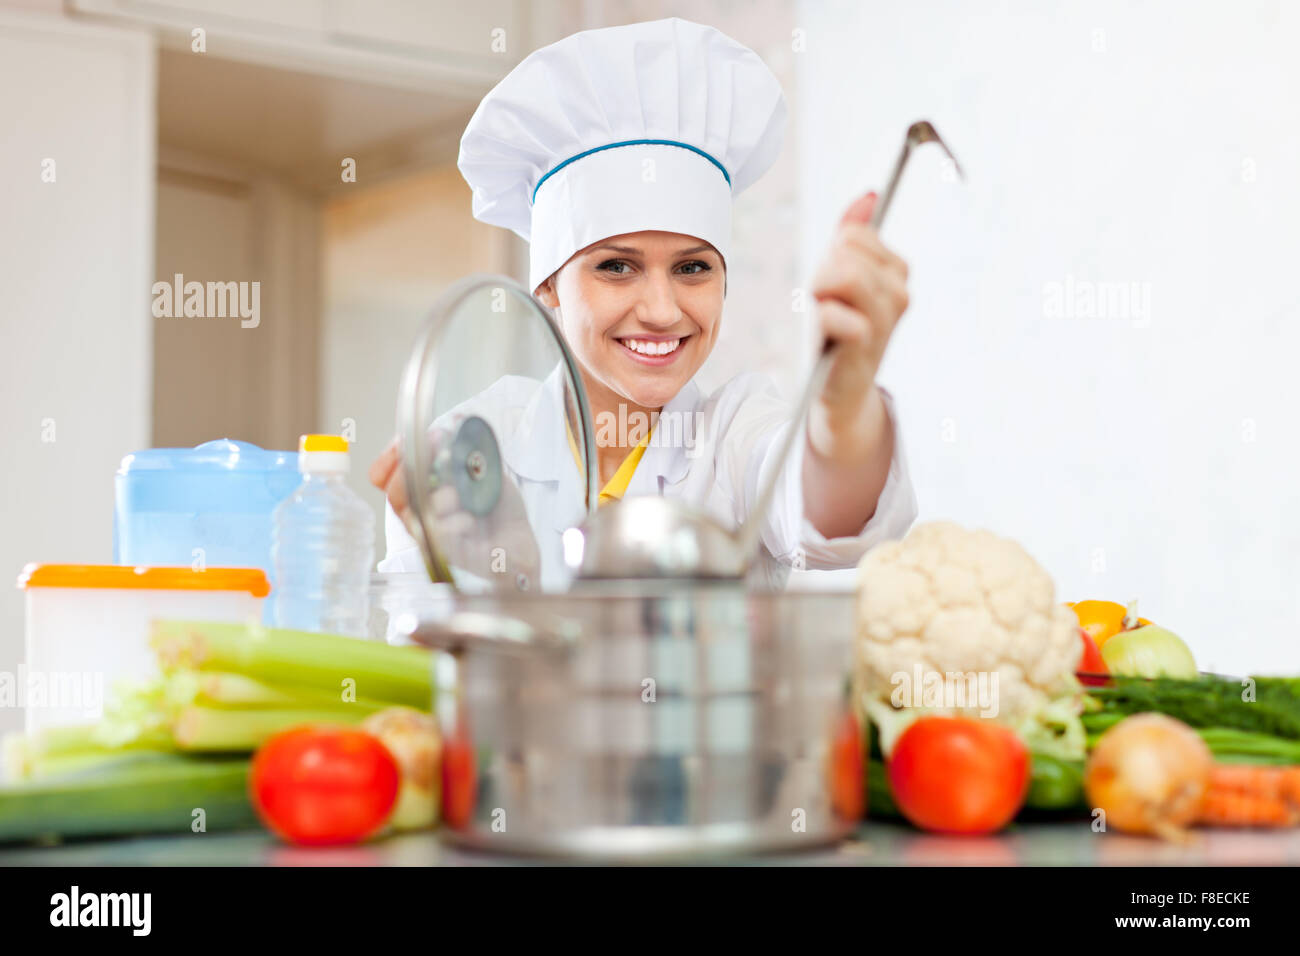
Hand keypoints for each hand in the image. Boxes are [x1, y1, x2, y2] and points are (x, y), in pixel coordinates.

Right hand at [369, 428, 540, 589]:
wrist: (520, 546)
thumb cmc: (499, 511)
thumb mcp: (487, 470)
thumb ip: (470, 447)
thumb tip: (457, 419)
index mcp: (419, 491)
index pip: (382, 474)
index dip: (390, 455)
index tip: (410, 439)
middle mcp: (417, 513)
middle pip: (393, 491)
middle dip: (413, 468)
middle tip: (441, 456)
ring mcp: (428, 535)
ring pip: (413, 513)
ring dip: (438, 497)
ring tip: (460, 494)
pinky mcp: (443, 555)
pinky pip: (436, 536)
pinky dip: (453, 523)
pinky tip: (470, 520)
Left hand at [809, 191, 909, 411]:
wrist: (843, 388)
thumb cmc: (842, 331)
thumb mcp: (845, 277)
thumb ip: (853, 235)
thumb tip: (869, 195)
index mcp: (897, 270)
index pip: (853, 234)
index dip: (831, 256)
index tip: (834, 286)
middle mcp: (899, 291)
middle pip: (845, 250)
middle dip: (822, 274)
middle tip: (828, 305)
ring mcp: (886, 316)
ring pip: (842, 274)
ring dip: (820, 295)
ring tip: (827, 318)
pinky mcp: (866, 341)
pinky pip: (833, 312)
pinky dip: (822, 321)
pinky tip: (830, 337)